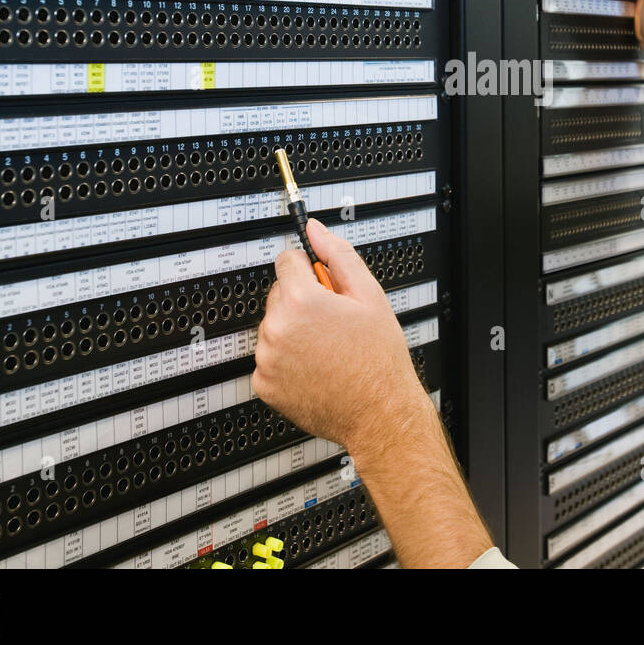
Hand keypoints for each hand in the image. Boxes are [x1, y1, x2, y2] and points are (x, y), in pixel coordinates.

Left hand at [251, 218, 432, 458]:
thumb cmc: (378, 360)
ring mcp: (267, 359)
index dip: (309, 269)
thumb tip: (316, 230)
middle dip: (301, 301)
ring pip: (273, 326)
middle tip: (333, 321)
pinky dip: (286, 360)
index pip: (286, 261)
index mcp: (301, 301)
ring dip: (293, 331)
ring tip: (327, 347)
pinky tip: (314, 367)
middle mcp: (277, 329)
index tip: (322, 283)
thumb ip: (338, 255)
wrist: (379, 413)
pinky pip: (268, 358)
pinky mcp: (264, 385)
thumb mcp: (369, 295)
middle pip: (279, 294)